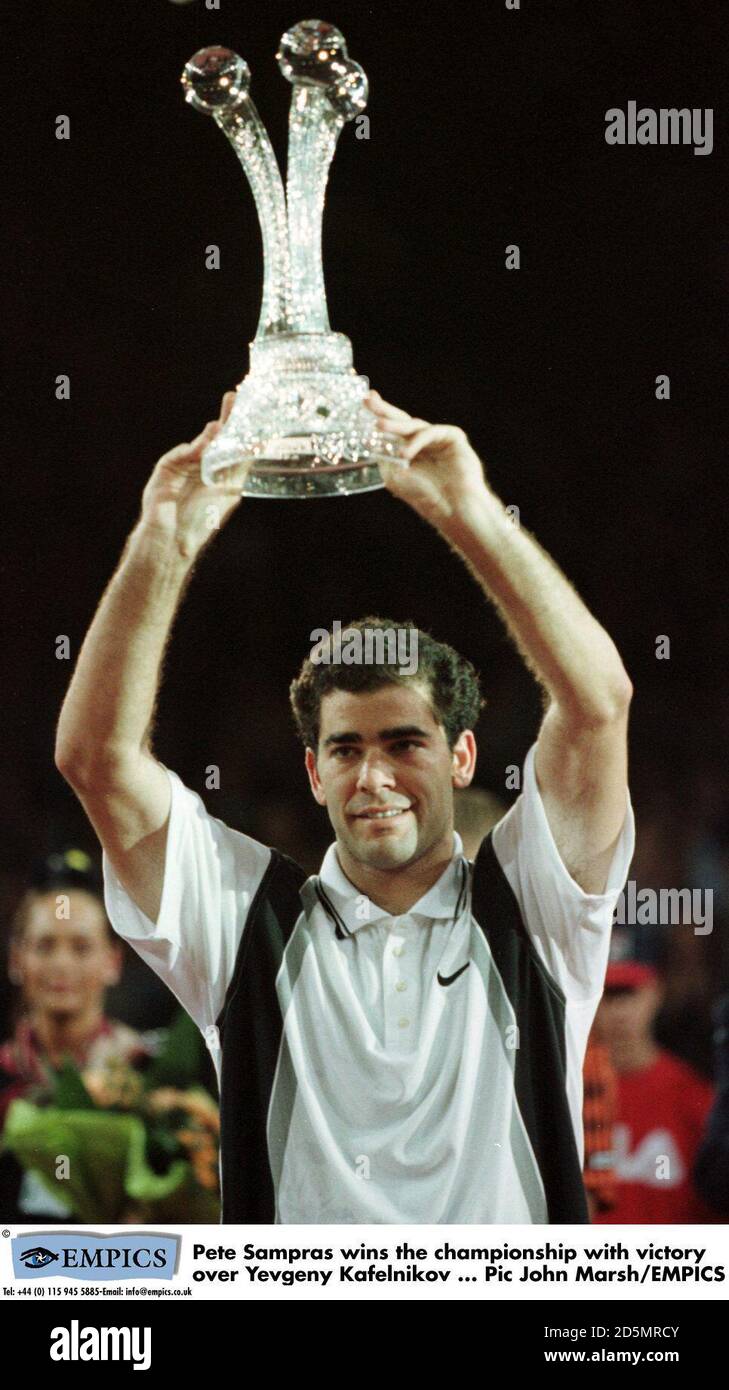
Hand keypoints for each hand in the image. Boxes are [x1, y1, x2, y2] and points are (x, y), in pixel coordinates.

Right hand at [139, 391, 244, 557]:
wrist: (173, 539)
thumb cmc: (202, 520)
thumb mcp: (229, 490)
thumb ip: (239, 466)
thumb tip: (254, 443)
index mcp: (221, 470)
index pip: (234, 443)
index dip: (241, 427)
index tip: (254, 409)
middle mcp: (204, 464)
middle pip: (217, 436)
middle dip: (227, 418)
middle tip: (234, 397)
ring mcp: (184, 464)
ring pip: (199, 443)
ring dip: (210, 433)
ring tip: (220, 426)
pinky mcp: (167, 468)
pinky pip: (180, 454)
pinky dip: (190, 451)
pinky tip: (198, 450)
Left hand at [364, 390, 487, 526]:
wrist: (453, 508)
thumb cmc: (426, 496)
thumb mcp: (395, 477)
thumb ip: (384, 457)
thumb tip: (369, 440)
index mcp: (411, 449)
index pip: (393, 428)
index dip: (380, 414)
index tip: (366, 400)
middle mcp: (424, 441)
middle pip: (402, 420)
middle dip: (384, 410)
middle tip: (369, 400)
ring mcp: (439, 438)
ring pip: (414, 425)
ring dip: (395, 425)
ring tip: (379, 426)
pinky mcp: (453, 437)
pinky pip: (431, 432)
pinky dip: (416, 441)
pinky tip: (405, 453)